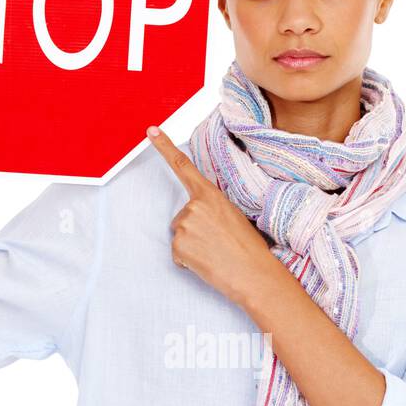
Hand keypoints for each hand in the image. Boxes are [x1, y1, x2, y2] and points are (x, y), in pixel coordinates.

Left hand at [147, 125, 272, 306]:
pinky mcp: (178, 246)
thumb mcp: (234, 217)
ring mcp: (184, 225)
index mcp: (210, 195)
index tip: (151, 131)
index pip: (184, 166)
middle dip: (194, 231)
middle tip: (217, 243)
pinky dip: (189, 262)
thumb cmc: (249, 249)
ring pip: (180, 236)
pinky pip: (178, 255)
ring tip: (215, 253)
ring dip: (192, 247)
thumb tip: (198, 220)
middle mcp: (194, 206)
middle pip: (181, 217)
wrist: (254, 274)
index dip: (165, 147)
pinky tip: (207, 263)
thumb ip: (212, 209)